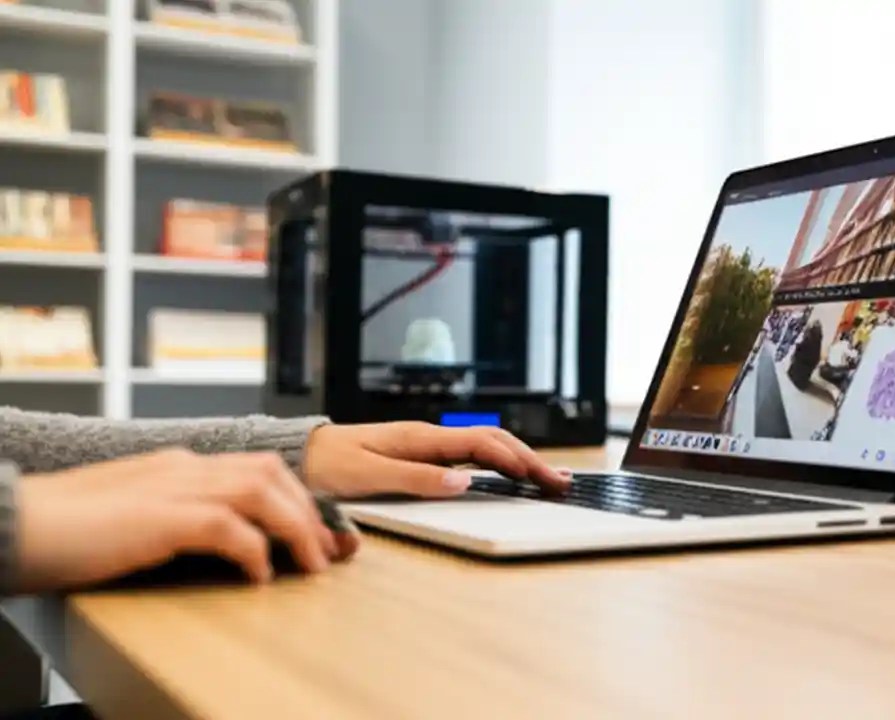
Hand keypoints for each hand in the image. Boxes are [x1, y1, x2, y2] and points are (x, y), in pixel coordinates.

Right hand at [16, 449, 355, 592]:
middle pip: (271, 473)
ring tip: (311, 566)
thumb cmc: (62, 529)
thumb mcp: (134, 517)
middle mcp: (182, 467)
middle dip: (308, 511)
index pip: (257, 468)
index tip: (320, 532)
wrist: (9, 522)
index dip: (297, 499)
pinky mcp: (157, 516)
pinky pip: (226, 526)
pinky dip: (252, 549)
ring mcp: (171, 486)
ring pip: (262, 491)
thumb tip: (221, 544)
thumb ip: (176, 519)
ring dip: (295, 528)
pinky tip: (259, 576)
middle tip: (326, 551)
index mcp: (177, 465)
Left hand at [302, 423, 570, 498]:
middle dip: (530, 459)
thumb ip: (416, 479)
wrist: (300, 454)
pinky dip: (497, 463)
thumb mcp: (368, 477)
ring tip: (546, 476)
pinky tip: (508, 473)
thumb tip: (463, 483)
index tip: (542, 479)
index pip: (483, 445)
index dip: (517, 461)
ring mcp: (426, 444)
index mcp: (421, 438)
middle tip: (560, 481)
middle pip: (493, 442)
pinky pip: (469, 454)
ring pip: (484, 446)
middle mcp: (428, 437)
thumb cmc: (328, 465)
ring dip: (518, 459)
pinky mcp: (420, 454)